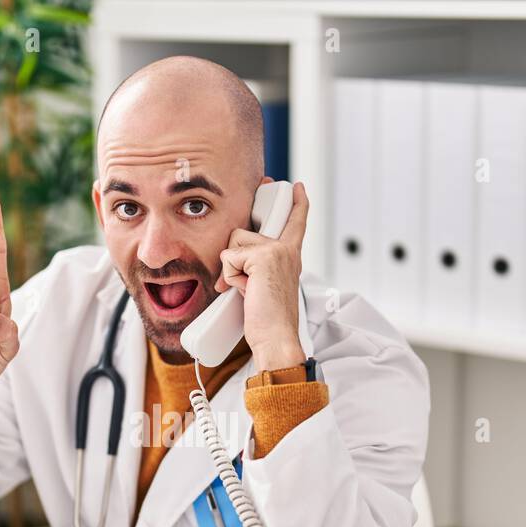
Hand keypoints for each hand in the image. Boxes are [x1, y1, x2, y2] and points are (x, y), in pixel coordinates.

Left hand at [214, 180, 308, 370]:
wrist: (275, 339)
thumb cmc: (267, 320)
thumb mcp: (262, 286)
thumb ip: (254, 267)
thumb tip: (229, 258)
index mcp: (291, 256)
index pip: (295, 223)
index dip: (297, 203)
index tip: (297, 187)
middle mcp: (287, 250)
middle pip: (243, 233)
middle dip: (235, 257)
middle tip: (249, 283)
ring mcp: (276, 251)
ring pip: (233, 244)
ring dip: (232, 271)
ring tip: (248, 291)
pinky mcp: (263, 257)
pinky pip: (228, 259)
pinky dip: (229, 279)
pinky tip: (245, 293)